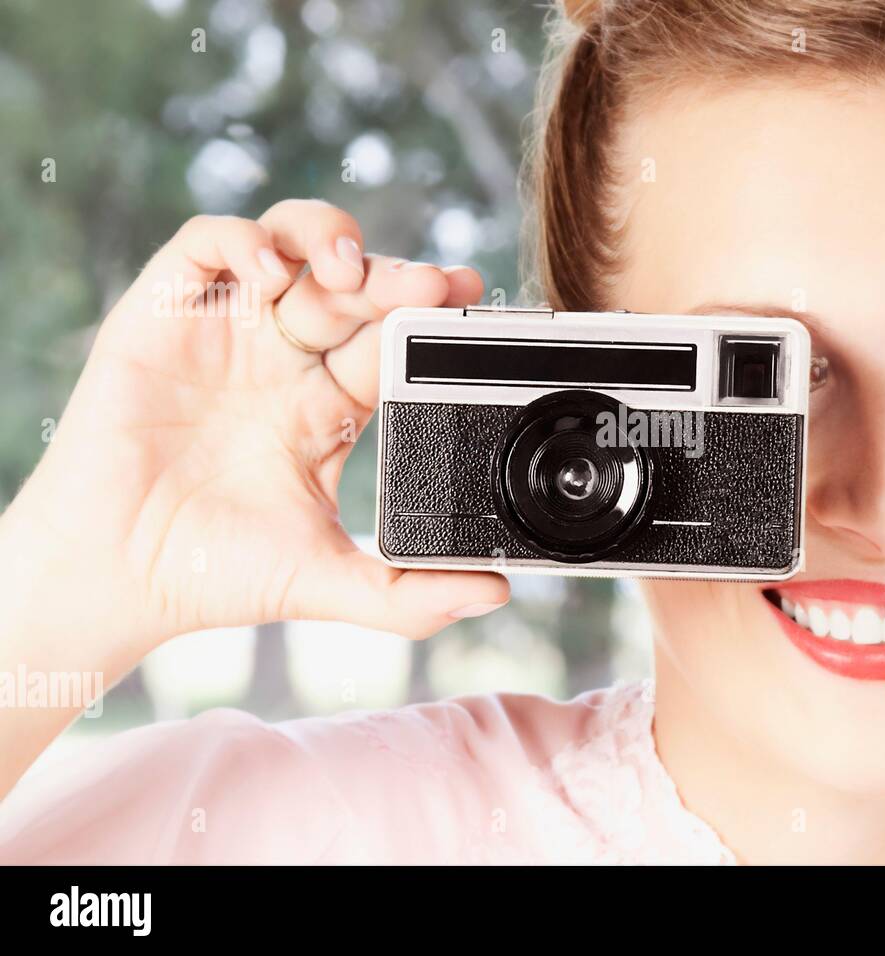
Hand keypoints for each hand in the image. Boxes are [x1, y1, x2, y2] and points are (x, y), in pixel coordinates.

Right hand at [5, 200, 508, 652]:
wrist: (115, 579)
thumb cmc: (209, 573)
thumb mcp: (323, 579)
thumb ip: (407, 593)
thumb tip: (496, 593)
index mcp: (327, 407)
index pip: (390, 341)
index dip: (430, 319)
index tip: (472, 310)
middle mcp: (282, 360)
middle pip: (352, 287)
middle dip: (397, 277)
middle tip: (435, 289)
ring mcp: (226, 332)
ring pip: (288, 245)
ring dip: (327, 237)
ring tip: (353, 269)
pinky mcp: (163, 316)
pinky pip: (204, 248)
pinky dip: (240, 241)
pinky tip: (268, 271)